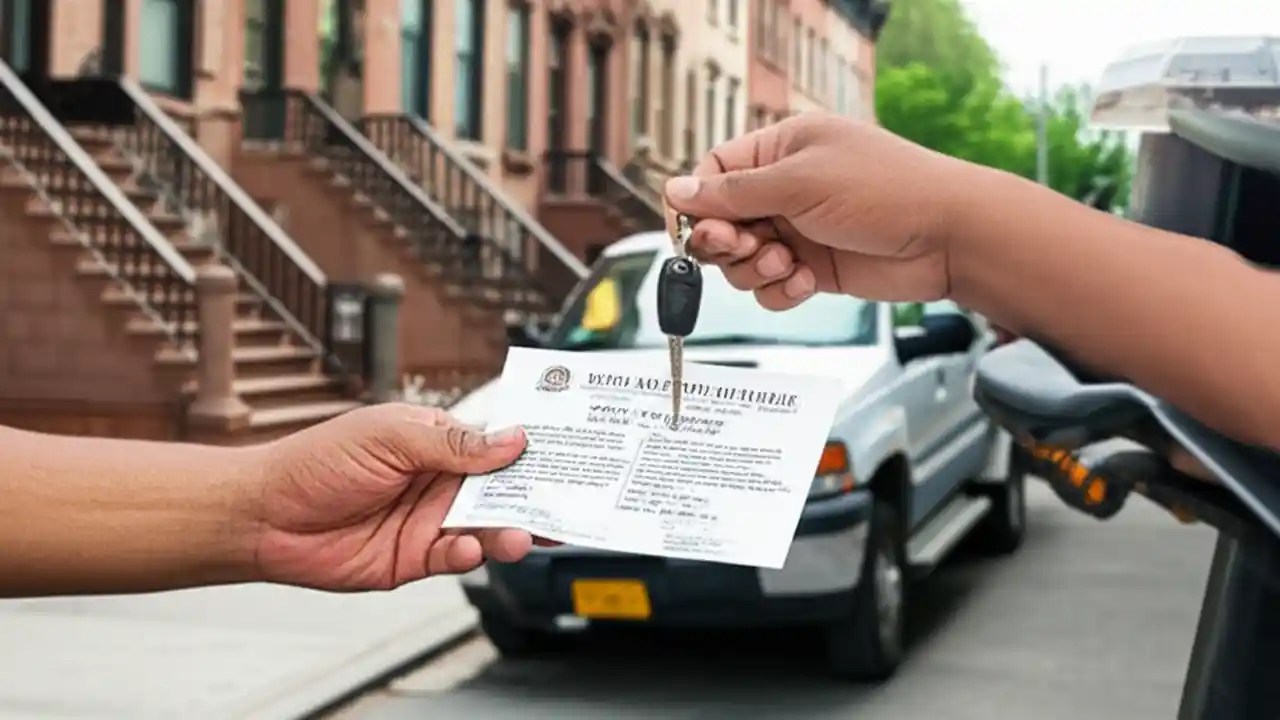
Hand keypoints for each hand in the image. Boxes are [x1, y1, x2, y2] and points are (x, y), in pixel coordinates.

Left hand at [247, 403, 539, 590]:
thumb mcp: (390, 436)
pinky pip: (455, 558)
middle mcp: (440, 481)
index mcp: (437, 441)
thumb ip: (454, 444)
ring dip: (509, 530)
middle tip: (565, 501)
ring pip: (487, 527)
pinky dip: (468, 556)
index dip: (531, 447)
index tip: (570, 451)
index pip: (496, 443)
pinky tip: (467, 549)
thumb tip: (512, 440)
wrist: (264, 514)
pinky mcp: (416, 558)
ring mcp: (430, 520)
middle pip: (502, 489)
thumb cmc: (317, 461)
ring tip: (522, 534)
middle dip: (534, 494)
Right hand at [663, 112, 972, 310]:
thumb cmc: (886, 190)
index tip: (697, 229)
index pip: (713, 174)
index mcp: (779, 150)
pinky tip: (806, 282)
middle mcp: (784, 189)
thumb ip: (733, 192)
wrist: (947, 235)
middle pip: (720, 223)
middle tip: (742, 246)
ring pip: (742, 261)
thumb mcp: (799, 182)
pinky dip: (781, 291)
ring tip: (788, 263)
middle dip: (725, 242)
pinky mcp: (814, 268)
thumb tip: (676, 190)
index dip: (698, 205)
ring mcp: (799, 230)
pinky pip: (772, 287)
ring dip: (755, 270)